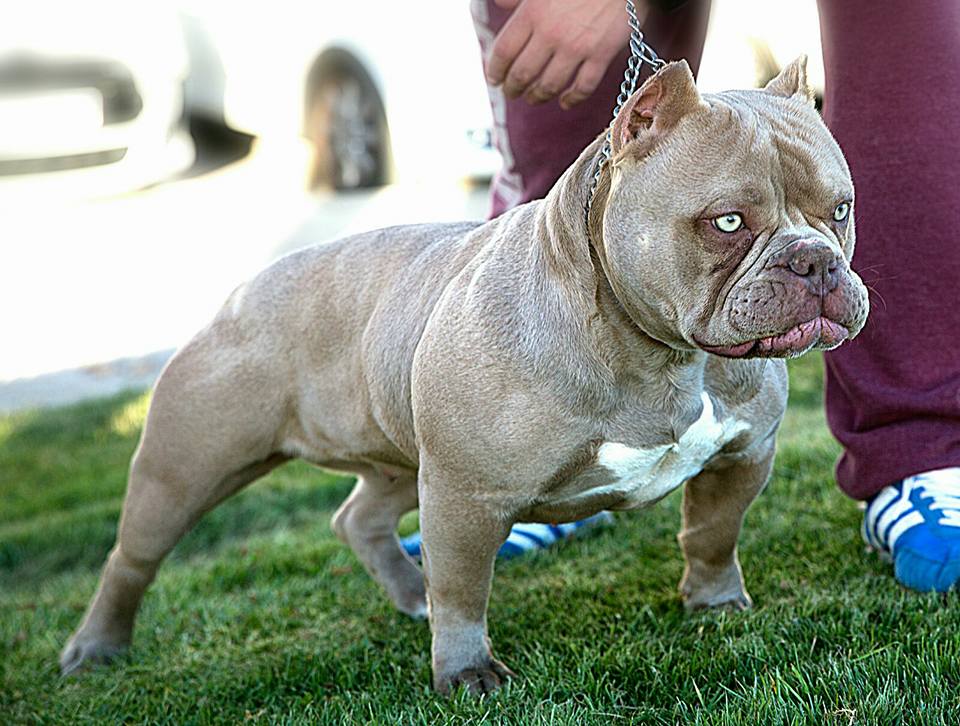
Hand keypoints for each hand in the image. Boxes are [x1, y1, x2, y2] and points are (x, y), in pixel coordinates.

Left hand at [485, 0, 644, 108]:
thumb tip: (500, 5)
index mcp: (533, 12)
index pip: (504, 51)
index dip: (495, 69)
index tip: (493, 78)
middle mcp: (552, 34)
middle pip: (523, 74)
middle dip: (512, 88)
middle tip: (510, 93)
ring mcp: (577, 47)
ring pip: (549, 85)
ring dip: (537, 96)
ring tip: (533, 98)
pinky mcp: (602, 54)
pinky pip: (583, 87)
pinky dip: (572, 99)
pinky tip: (565, 102)